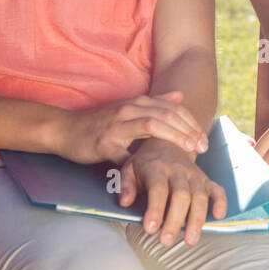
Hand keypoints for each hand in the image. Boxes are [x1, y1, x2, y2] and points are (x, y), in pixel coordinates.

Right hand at [58, 90, 207, 164]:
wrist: (64, 129)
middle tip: (203, 147)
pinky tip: (155, 173)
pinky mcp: (105, 143)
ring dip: (175, 138)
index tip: (203, 139)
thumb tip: (180, 96)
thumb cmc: (99, 122)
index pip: (173, 109)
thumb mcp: (128, 107)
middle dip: (189, 131)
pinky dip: (142, 164)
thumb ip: (155, 102)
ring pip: (153, 126)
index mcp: (138, 103)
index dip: (191, 123)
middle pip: (168, 115)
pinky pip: (126, 155)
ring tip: (189, 151)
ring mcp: (117, 125)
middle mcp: (130, 110)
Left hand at [119, 137, 226, 246]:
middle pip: (181, 195)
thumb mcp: (129, 168)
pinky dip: (220, 202)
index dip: (155, 209)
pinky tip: (219, 216)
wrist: (167, 142)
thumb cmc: (146, 162)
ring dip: (197, 219)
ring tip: (190, 240)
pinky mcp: (206, 180)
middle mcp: (178, 170)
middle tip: (166, 241)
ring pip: (200, 196)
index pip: (158, 189)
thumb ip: (126, 185)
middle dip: (175, 220)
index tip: (150, 229)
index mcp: (157, 167)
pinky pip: (217, 190)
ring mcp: (195, 175)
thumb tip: (124, 202)